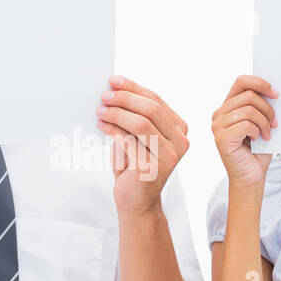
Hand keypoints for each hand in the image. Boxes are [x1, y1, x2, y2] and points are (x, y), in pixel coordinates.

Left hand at [96, 76, 188, 214]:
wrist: (136, 200)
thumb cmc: (135, 164)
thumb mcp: (138, 136)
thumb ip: (134, 115)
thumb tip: (115, 89)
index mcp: (179, 129)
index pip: (156, 100)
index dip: (133, 88)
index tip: (113, 80)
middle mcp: (180, 142)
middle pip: (151, 109)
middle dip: (125, 98)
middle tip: (104, 96)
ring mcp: (169, 156)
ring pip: (141, 124)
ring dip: (117, 114)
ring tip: (100, 111)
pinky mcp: (153, 169)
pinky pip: (130, 141)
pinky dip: (113, 130)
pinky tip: (102, 125)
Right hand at [211, 75, 277, 188]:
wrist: (251, 177)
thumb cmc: (256, 151)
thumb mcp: (261, 123)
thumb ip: (261, 106)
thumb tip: (275, 92)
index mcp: (227, 107)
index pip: (241, 82)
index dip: (260, 83)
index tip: (276, 94)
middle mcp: (219, 115)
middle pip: (248, 96)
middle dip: (268, 109)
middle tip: (275, 123)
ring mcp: (218, 127)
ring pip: (249, 110)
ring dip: (264, 122)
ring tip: (268, 134)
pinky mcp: (222, 139)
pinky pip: (246, 125)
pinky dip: (257, 132)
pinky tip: (258, 140)